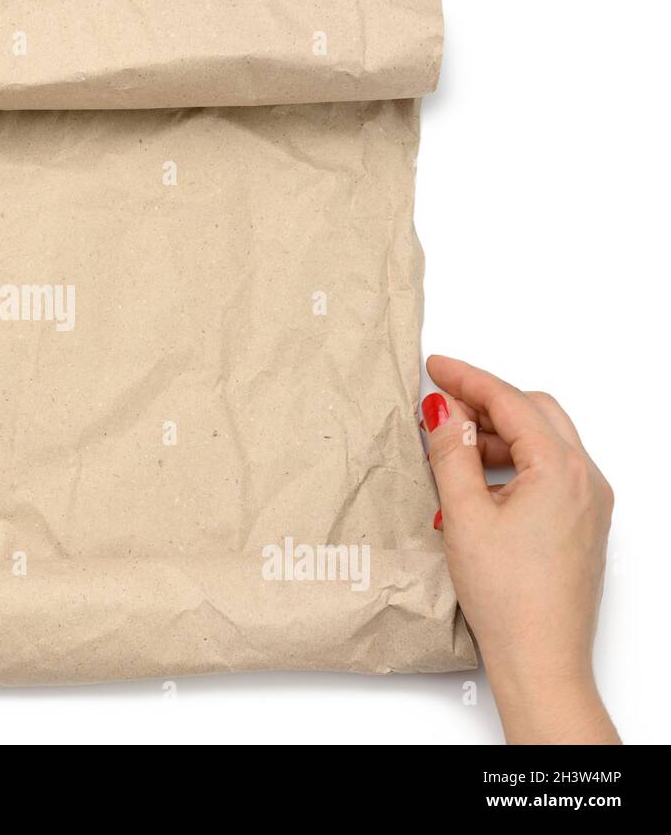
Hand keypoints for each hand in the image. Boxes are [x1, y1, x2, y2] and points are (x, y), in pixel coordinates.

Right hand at [423, 354, 617, 743]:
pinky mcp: (582, 525)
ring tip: (449, 451)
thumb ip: (450, 453)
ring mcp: (590, 504)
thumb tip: (442, 410)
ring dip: (497, 436)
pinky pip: (550, 473)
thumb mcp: (463, 515)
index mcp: (562, 470)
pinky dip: (513, 464)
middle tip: (439, 406)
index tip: (435, 367)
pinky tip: (477, 483)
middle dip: (486, 403)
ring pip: (544, 443)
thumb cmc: (508, 596)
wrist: (541, 659)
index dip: (467, 379)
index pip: (511, 402)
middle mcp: (587, 480)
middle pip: (535, 414)